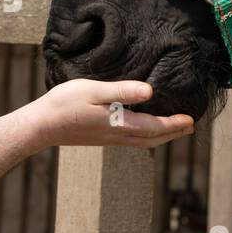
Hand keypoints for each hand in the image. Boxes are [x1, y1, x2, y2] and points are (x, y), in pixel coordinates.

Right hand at [0, 79, 193, 192]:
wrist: (40, 126)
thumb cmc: (64, 104)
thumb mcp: (93, 91)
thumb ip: (122, 91)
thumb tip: (150, 92)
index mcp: (119, 124)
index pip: (154, 127)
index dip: (174, 124)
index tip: (191, 120)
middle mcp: (117, 135)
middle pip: (152, 138)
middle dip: (172, 133)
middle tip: (190, 127)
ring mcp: (108, 139)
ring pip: (142, 141)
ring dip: (160, 136)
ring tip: (173, 130)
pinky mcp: (100, 138)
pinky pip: (131, 140)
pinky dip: (145, 136)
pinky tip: (142, 130)